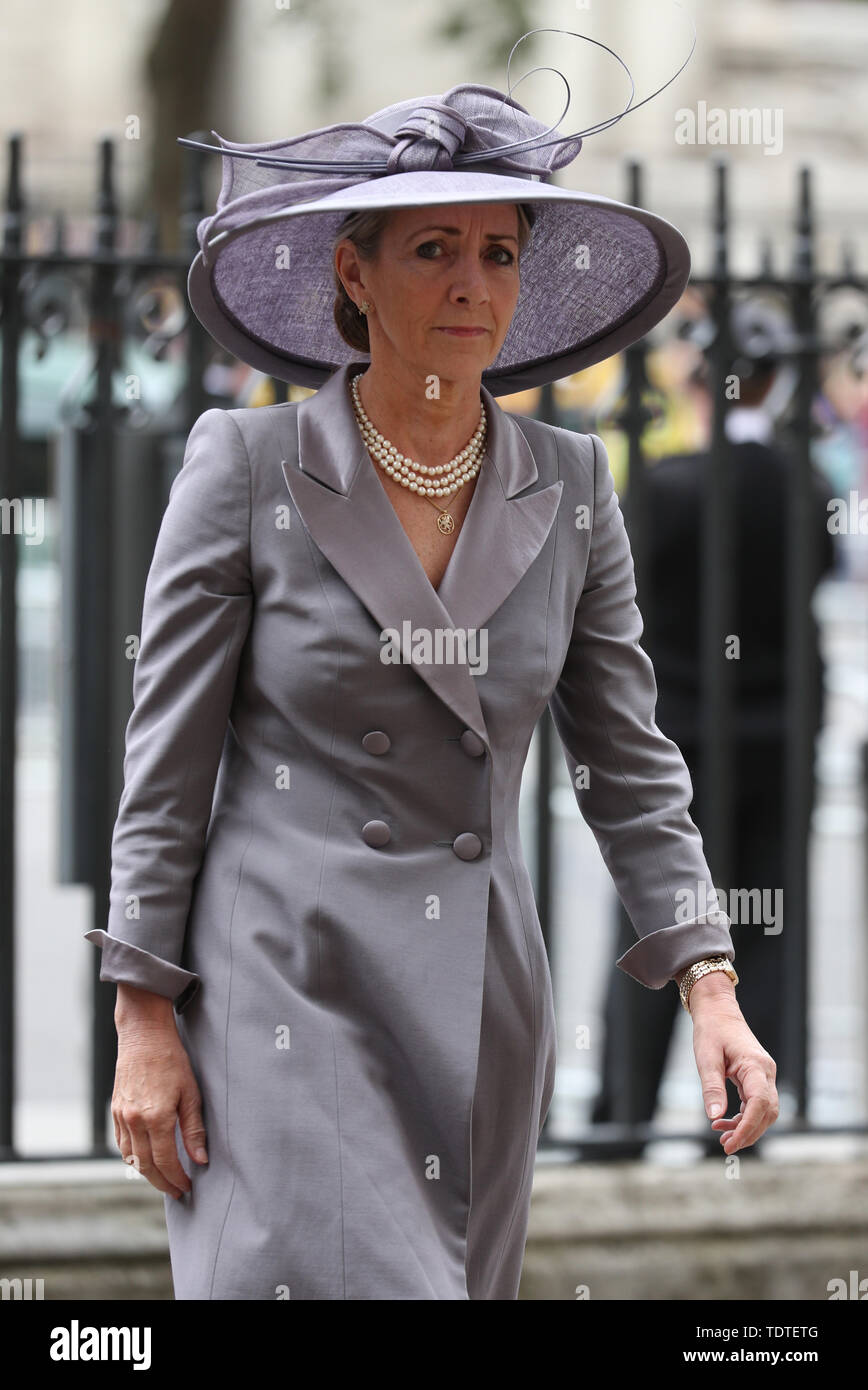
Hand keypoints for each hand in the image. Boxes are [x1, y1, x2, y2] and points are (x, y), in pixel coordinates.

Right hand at [112, 984, 208, 1198]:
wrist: (144, 1036)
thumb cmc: (172, 1061)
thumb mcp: (191, 1093)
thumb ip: (194, 1129)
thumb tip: (200, 1160)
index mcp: (157, 1117)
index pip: (166, 1161)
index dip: (176, 1179)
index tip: (187, 1188)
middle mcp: (135, 1120)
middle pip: (146, 1166)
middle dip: (162, 1183)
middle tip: (177, 1192)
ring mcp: (122, 1116)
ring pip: (131, 1158)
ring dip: (146, 1173)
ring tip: (164, 1179)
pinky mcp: (115, 1110)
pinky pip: (122, 1144)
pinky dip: (133, 1157)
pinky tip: (145, 1159)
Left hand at [685, 972, 779, 1153]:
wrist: (718, 1011)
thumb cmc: (711, 1031)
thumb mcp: (706, 1058)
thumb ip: (712, 1087)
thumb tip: (714, 1117)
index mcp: (755, 1066)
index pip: (760, 1104)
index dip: (748, 1127)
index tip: (731, 1143)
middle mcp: (766, 1072)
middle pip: (768, 1112)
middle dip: (749, 1133)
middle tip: (725, 1146)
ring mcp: (764, 1075)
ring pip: (765, 1111)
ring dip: (747, 1127)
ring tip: (723, 1137)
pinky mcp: (758, 1077)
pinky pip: (757, 1103)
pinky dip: (744, 1117)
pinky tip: (724, 1122)